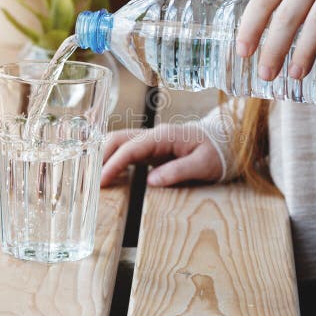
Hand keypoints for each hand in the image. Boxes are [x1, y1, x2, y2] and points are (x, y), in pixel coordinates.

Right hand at [100, 124, 222, 187]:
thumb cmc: (217, 152)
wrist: (227, 141)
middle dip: (100, 157)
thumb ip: (178, 171)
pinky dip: (113, 159)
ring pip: (119, 142)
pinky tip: (107, 173)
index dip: (113, 164)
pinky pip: (127, 150)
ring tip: (91, 177)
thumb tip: (152, 181)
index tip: (101, 181)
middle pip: (117, 139)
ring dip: (103, 156)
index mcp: (164, 136)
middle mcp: (154, 134)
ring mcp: (151, 140)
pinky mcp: (152, 148)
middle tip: (88, 180)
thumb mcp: (204, 165)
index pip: (130, 148)